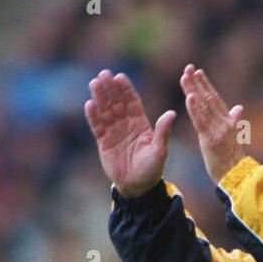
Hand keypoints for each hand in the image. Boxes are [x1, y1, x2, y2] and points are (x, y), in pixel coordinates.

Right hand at [85, 70, 174, 196]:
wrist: (137, 187)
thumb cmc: (151, 170)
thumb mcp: (159, 151)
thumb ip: (162, 131)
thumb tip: (172, 113)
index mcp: (140, 124)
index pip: (132, 102)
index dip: (126, 90)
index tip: (120, 77)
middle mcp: (126, 125)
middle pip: (117, 102)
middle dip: (111, 88)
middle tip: (104, 74)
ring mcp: (114, 132)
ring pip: (105, 111)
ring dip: (100, 97)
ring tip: (94, 83)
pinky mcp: (103, 142)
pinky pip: (97, 126)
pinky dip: (93, 116)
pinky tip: (89, 104)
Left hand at [180, 64, 247, 183]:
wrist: (237, 177)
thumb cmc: (234, 160)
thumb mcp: (235, 138)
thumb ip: (235, 121)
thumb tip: (239, 107)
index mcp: (229, 122)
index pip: (216, 99)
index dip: (207, 85)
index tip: (198, 72)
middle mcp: (224, 123)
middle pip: (208, 98)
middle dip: (197, 82)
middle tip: (188, 68)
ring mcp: (218, 131)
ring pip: (203, 107)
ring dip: (192, 90)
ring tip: (185, 76)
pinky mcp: (210, 140)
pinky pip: (201, 121)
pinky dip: (194, 108)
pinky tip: (189, 96)